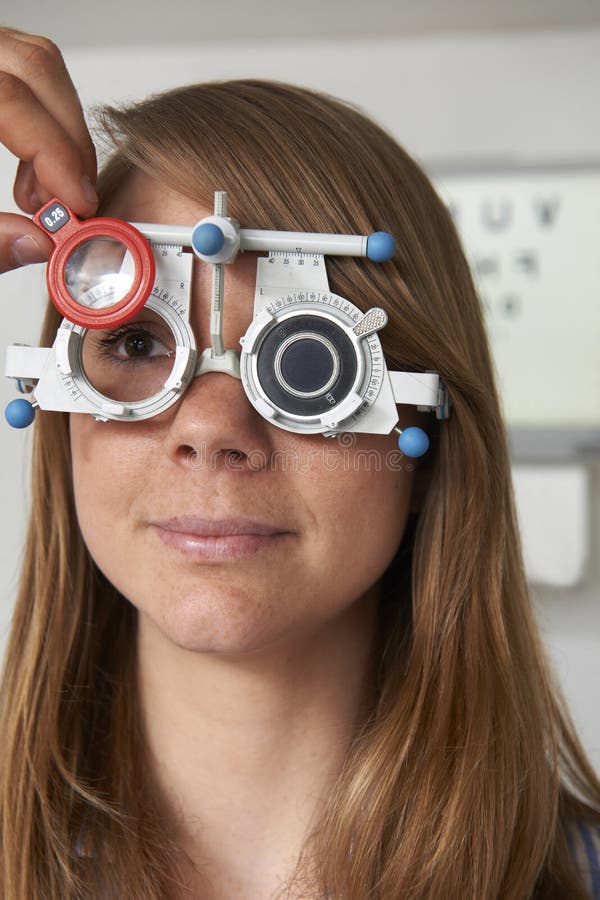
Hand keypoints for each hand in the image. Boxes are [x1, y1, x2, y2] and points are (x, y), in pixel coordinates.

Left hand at [0, 27, 97, 272]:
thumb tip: (36, 244)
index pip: (9, 97)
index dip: (54, 153)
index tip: (79, 204)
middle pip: (33, 68)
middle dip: (69, 142)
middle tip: (78, 201)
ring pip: (34, 64)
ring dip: (60, 131)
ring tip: (51, 194)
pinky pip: (21, 73)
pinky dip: (42, 121)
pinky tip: (31, 173)